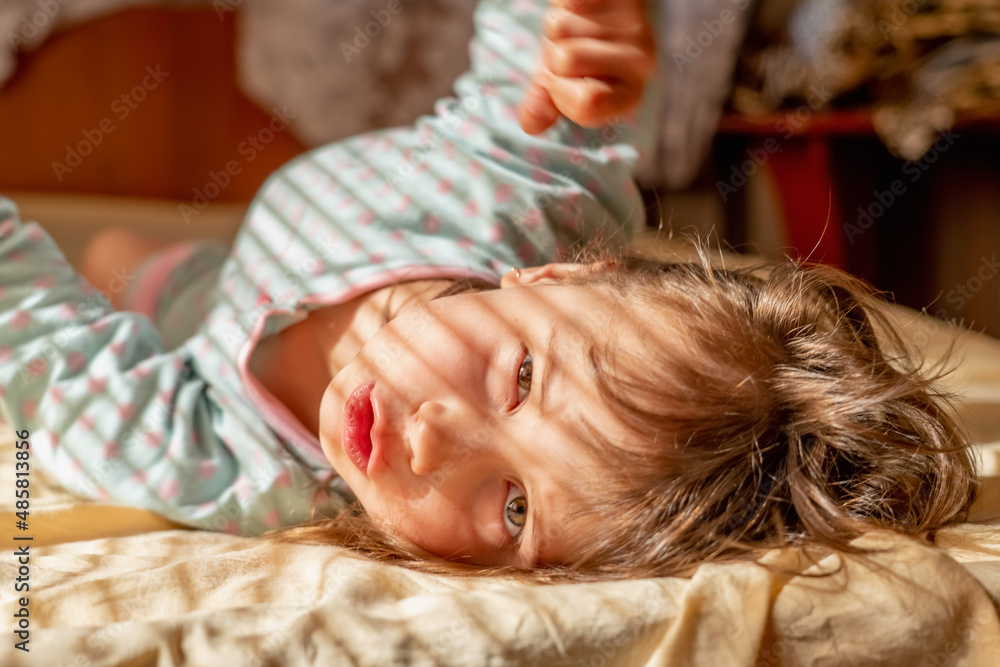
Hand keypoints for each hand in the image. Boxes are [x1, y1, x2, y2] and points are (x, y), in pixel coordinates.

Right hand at [518, 0, 655, 134]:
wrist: (608, 12)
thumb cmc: (584, 52)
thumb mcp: (562, 84)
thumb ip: (544, 104)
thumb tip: (531, 125)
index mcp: (627, 96)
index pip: (586, 105)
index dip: (561, 94)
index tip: (564, 86)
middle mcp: (639, 63)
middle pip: (566, 60)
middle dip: (554, 57)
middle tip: (571, 52)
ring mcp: (634, 26)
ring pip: (560, 28)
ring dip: (557, 28)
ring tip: (576, 29)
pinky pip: (570, 2)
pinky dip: (563, 4)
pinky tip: (577, 9)